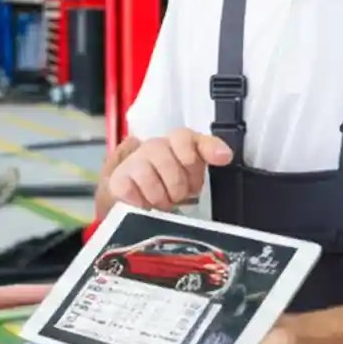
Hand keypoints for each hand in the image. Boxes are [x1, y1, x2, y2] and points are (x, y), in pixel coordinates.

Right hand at [107, 128, 232, 211]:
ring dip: (159, 197)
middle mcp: (155, 147)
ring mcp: (134, 161)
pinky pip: (130, 188)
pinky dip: (140, 201)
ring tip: (160, 202)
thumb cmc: (170, 188)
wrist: (137, 206)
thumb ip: (210, 157)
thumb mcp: (195, 174)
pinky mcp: (118, 179)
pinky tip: (144, 204)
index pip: (185, 137)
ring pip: (148, 175)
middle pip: (167, 159)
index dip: (196, 154)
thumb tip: (224, 155)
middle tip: (177, 196)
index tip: (212, 166)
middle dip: (177, 185)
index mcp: (177, 143)